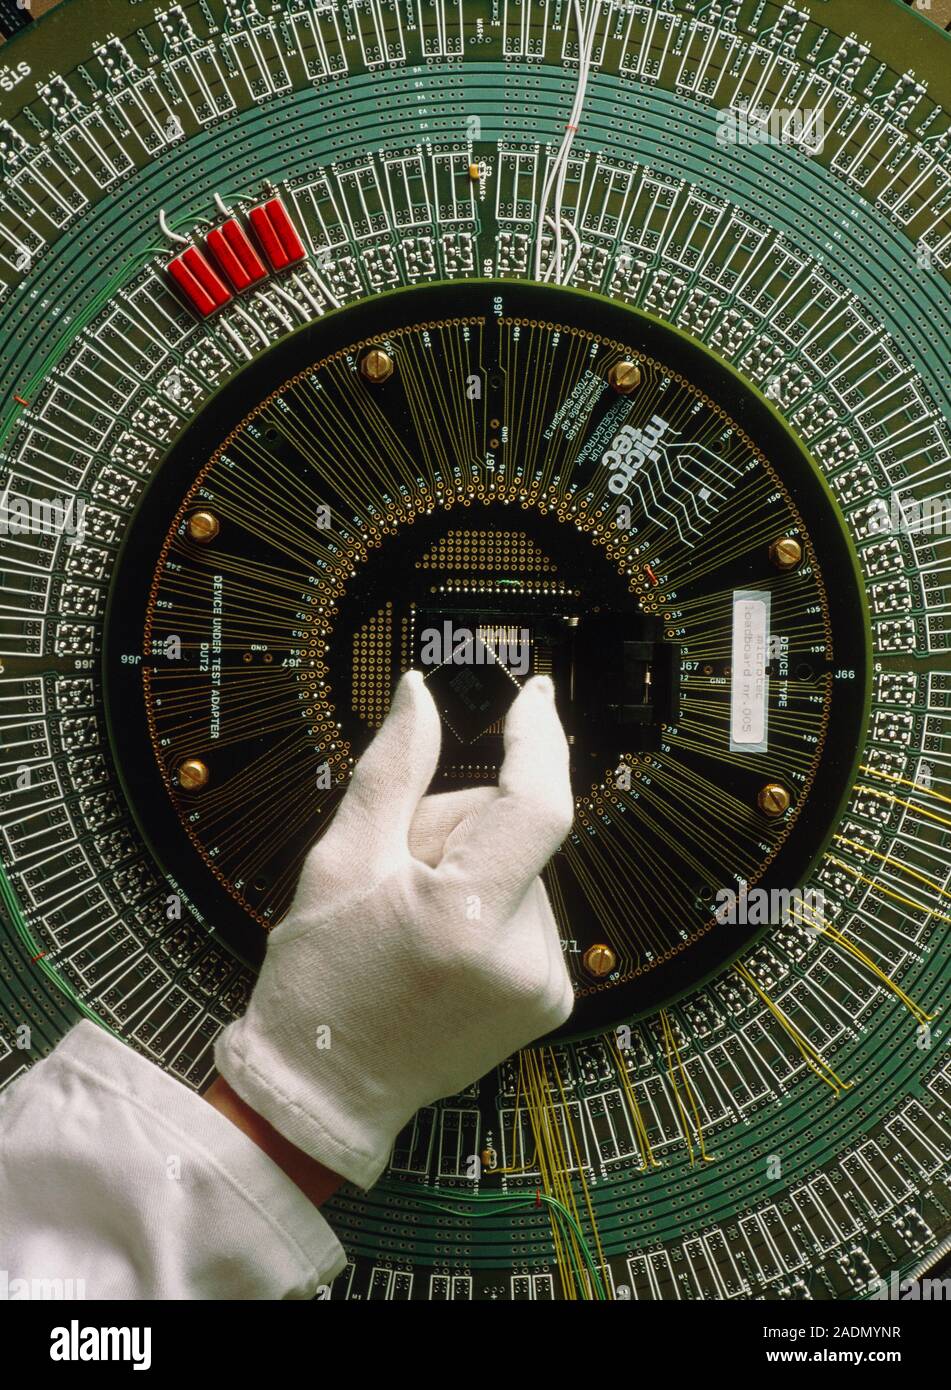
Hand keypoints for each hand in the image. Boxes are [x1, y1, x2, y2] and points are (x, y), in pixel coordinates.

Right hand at [213, 670, 574, 1189]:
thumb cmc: (322, 980)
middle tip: (397, 870)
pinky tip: (441, 946)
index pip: (537, 804)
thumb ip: (393, 770)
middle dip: (456, 829)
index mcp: (466, 919)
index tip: (533, 697)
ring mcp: (542, 984)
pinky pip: (527, 915)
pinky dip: (488, 911)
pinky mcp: (550, 1000)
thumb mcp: (341, 861)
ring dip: (469, 873)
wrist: (327, 1091)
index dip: (537, 741)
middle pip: (512, 835)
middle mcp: (520, 956)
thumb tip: (419, 694)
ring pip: (519, 872)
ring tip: (411, 921)